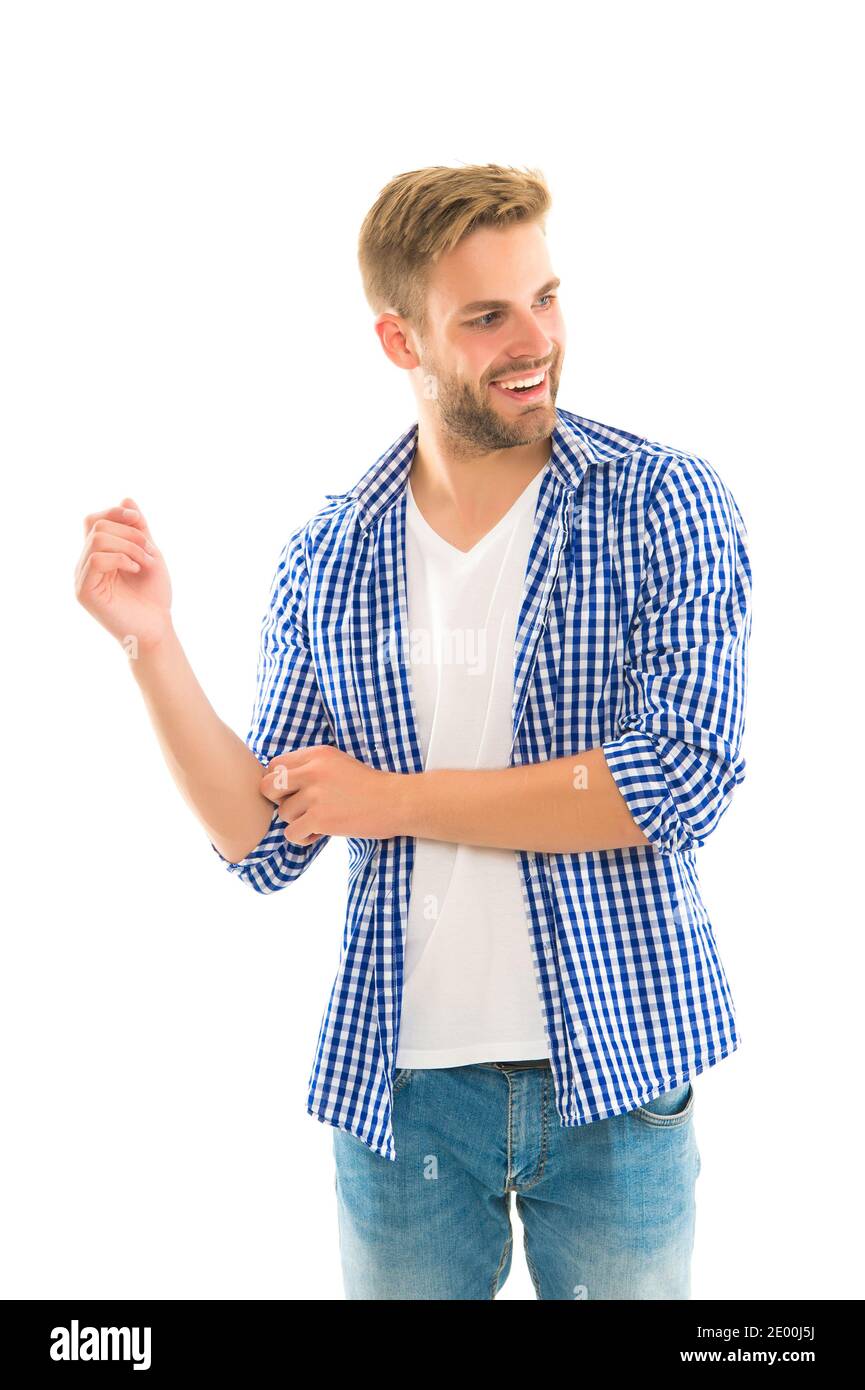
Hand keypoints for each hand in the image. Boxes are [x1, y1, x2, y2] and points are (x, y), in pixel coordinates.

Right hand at [74, 496, 171, 654]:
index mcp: (98, 555)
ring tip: (146, 562)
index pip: (93, 520)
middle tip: (151, 551)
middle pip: (96, 525)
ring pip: (97, 540)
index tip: (138, 519)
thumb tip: (126, 498)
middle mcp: (86, 565)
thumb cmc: (153, 597)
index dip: (114, 512)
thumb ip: (138, 529)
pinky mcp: (85, 592)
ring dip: (129, 546)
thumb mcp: (149, 553)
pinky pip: (96, 560)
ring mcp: (83, 578)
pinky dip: (121, 558)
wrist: (157, 629)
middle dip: (129, 532)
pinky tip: (136, 570)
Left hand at [259, 744, 404, 844]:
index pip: (275, 765)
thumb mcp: (338, 764)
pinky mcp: (320, 819)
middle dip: (277, 800)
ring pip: (282, 813)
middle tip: (297, 808)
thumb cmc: (369, 786)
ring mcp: (315, 795)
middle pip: (268, 786)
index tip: (292, 793)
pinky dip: (303, 838)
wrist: (396, 802)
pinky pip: (291, 833)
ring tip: (318, 822)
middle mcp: (312, 771)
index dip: (278, 782)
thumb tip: (280, 784)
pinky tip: (318, 834)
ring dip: (297, 821)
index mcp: (317, 754)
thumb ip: (310, 768)